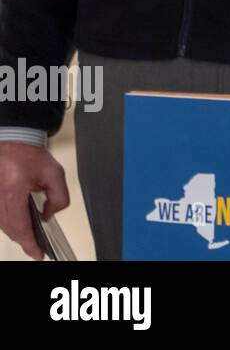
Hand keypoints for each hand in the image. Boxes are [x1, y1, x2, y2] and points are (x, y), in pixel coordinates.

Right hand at [0, 142, 68, 260]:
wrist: (13, 142)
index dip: (29, 244)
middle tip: (37, 248)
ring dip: (18, 233)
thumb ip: (58, 196)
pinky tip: (21, 225)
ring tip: (32, 238)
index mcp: (13, 194)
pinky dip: (11, 224)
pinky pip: (1, 217)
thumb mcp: (54, 174)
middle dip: (25, 241)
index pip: (20, 227)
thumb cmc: (29, 155)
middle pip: (11, 230)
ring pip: (4, 226)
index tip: (38, 253)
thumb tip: (49, 215)